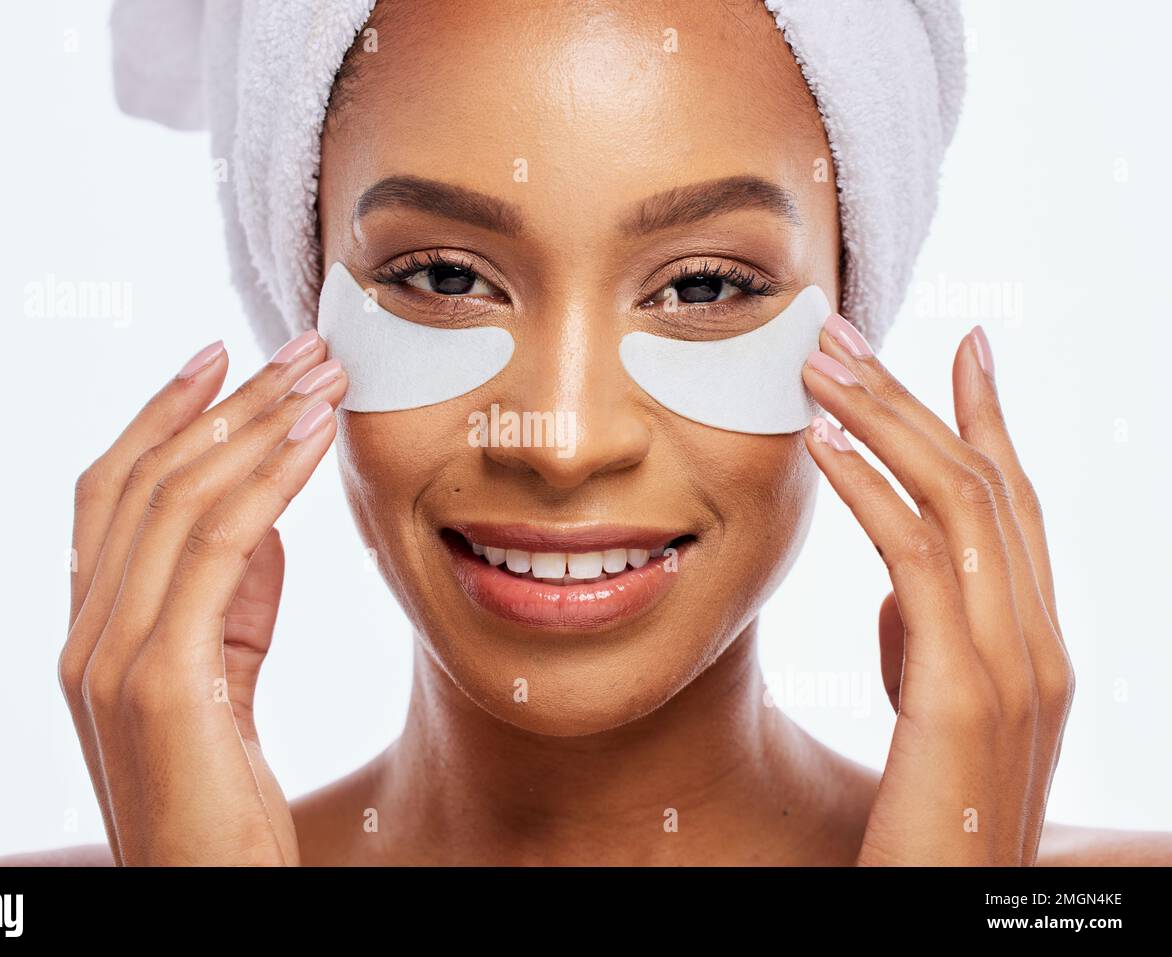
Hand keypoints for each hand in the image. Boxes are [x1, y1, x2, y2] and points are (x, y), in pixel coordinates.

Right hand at [58, 336, 346, 864]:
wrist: (209, 900)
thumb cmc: (224, 801)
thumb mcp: (225, 682)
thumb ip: (230, 605)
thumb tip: (262, 526)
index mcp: (92, 630)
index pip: (111, 493)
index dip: (161, 415)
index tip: (219, 356)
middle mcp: (85, 633)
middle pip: (146, 478)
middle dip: (227, 402)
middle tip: (299, 347)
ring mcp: (111, 655)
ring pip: (178, 499)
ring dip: (257, 422)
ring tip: (321, 373)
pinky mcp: (159, 679)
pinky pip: (219, 546)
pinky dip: (268, 477)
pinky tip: (316, 437)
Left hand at [802, 320, 1072, 865]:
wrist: (942, 916)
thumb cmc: (925, 824)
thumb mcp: (935, 720)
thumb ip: (931, 650)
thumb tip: (903, 595)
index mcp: (1033, 647)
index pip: (1014, 509)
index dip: (988, 422)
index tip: (962, 348)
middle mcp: (1040, 645)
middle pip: (985, 486)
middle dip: (915, 398)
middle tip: (848, 331)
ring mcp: (1015, 668)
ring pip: (957, 503)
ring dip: (885, 419)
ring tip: (819, 361)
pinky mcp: (967, 695)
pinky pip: (917, 560)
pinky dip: (871, 487)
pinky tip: (822, 442)